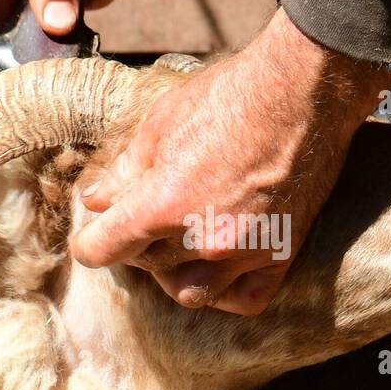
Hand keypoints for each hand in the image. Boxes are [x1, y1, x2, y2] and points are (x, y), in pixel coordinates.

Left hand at [69, 9, 390, 314]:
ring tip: (177, 246)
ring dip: (174, 274)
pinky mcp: (281, 253)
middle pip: (146, 267)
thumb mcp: (160, 124)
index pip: (104, 248)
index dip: (88, 244)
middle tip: (140, 223)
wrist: (302, 91)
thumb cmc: (230, 97)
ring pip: (191, 291)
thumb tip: (97, 200)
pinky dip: (226, 292)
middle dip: (134, 247)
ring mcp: (245, 251)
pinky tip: (218, 267)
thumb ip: (125, 171)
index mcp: (164, 203)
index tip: (90, 240)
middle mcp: (202, 237)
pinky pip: (245, 299)